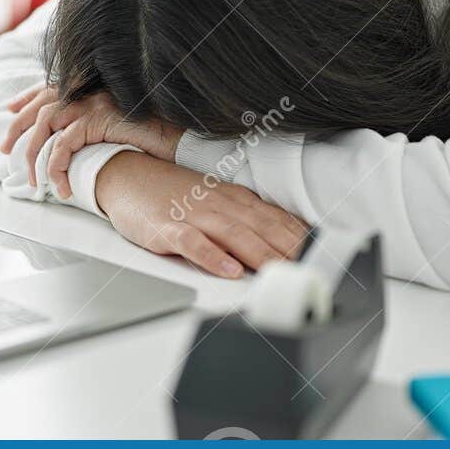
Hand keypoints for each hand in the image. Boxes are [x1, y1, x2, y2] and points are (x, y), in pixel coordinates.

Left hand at [0, 83, 181, 197]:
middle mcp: (91, 90)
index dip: (27, 97)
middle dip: (18, 126)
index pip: (50, 87)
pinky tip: (63, 188)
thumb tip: (72, 142)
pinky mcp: (98, 120)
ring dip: (33, 155)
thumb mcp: (120, 127)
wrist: (183, 140)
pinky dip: (56, 168)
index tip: (11, 111)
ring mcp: (94, 103)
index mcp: (94, 87)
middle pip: (40, 103)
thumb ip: (96, 126)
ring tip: (34, 182)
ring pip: (46, 125)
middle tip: (4, 149)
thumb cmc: (157, 139)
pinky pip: (63, 145)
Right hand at [93, 152, 307, 278]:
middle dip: (289, 249)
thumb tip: (281, 239)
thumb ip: (246, 219)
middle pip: (262, 228)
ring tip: (280, 273)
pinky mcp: (168, 227)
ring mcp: (194, 214)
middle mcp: (219, 204)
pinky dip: (212, 256)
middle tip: (312, 270)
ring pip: (234, 235)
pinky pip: (193, 243)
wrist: (127, 176)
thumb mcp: (215, 200)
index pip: (275, 219)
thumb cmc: (172, 194)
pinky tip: (228, 270)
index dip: (300, 238)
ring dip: (260, 254)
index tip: (323, 256)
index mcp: (234, 199)